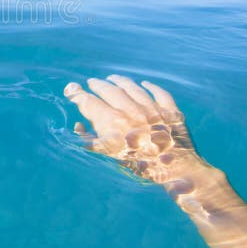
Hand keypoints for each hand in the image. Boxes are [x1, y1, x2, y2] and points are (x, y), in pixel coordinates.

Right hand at [63, 75, 202, 184]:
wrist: (175, 170)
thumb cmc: (139, 166)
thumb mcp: (109, 156)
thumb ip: (91, 140)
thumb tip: (79, 126)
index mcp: (112, 122)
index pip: (89, 102)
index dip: (78, 94)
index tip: (71, 88)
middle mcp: (130, 109)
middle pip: (108, 90)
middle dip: (97, 85)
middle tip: (92, 82)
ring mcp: (151, 107)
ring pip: (131, 87)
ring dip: (120, 80)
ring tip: (113, 78)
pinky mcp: (170, 109)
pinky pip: (159, 92)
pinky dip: (151, 86)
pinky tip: (145, 83)